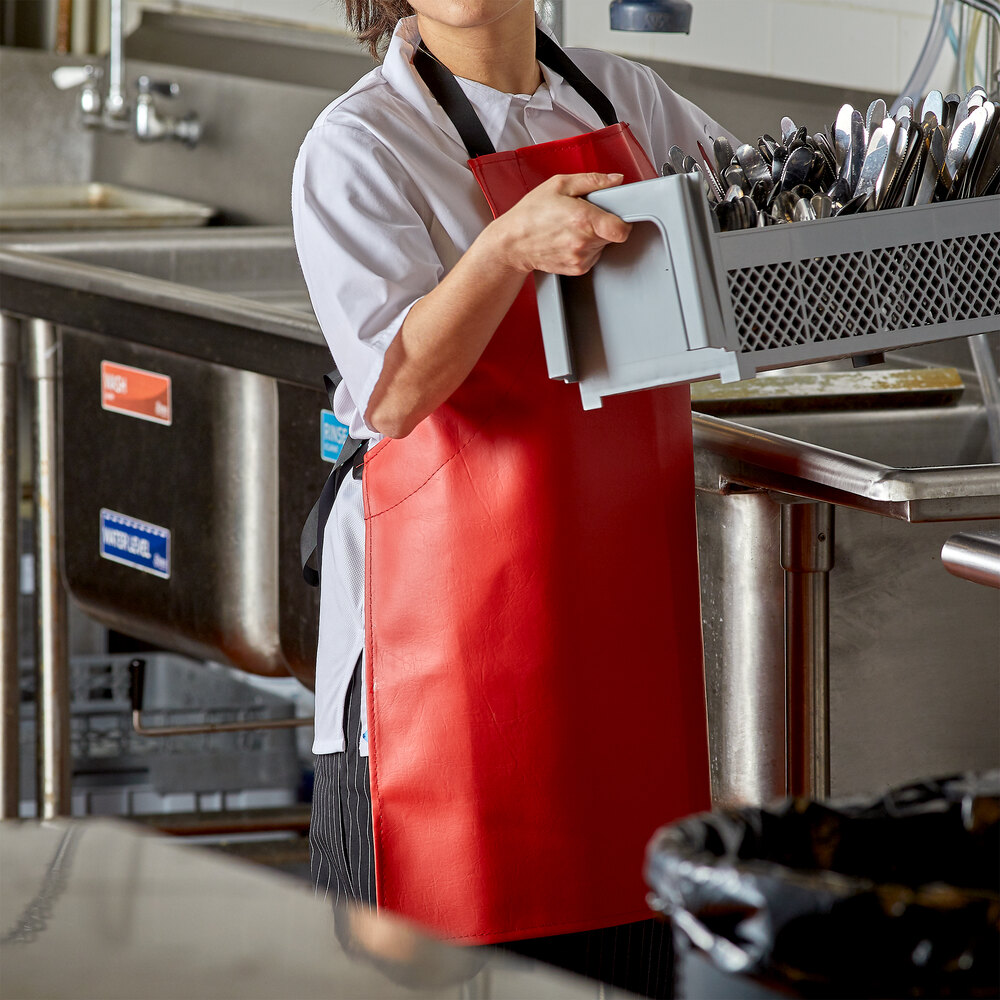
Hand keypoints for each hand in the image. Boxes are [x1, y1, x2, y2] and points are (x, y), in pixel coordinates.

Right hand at [488, 172, 631, 275]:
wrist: (512, 243)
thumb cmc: (531, 213)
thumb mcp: (559, 184)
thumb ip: (593, 180)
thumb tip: (615, 179)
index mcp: (583, 219)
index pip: (622, 229)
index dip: (623, 221)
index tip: (617, 216)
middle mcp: (584, 242)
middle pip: (613, 236)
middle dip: (604, 225)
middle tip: (584, 216)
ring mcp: (580, 258)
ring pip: (602, 247)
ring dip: (594, 237)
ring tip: (571, 228)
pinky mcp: (577, 269)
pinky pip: (592, 257)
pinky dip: (585, 249)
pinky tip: (568, 240)